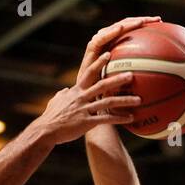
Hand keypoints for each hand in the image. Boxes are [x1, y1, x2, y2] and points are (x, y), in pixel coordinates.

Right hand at [32, 16, 161, 144]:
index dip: (99, 63)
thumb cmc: (51, 116)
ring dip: (124, 100)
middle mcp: (81, 97)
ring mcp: (84, 109)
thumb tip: (65, 90)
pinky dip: (119, 119)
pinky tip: (130, 118)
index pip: (89, 73)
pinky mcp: (86, 122)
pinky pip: (105, 120)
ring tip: (139, 99)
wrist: (46, 131)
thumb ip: (63, 94)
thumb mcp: (56, 101)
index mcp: (76, 90)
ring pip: (107, 102)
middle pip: (102, 85)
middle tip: (132, 74)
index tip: (109, 54)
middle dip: (117, 79)